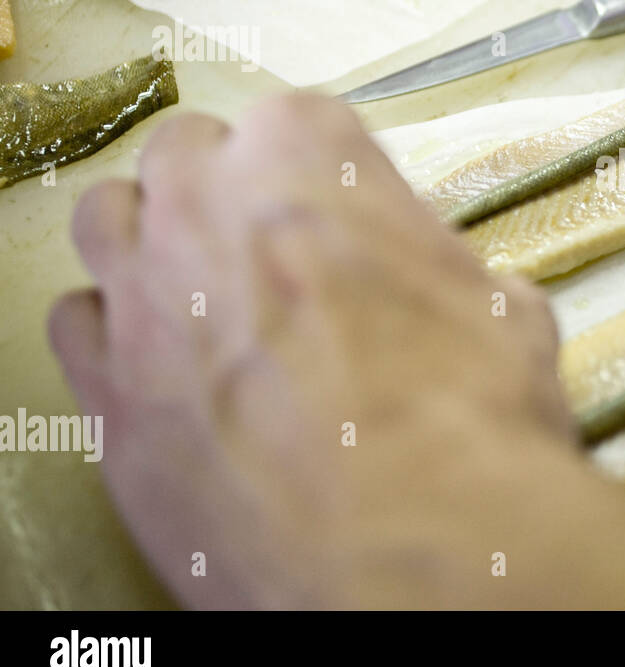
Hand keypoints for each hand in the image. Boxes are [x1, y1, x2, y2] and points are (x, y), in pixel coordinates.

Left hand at [49, 96, 624, 608]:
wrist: (410, 548)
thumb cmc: (465, 421)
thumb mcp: (505, 316)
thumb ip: (456, 280)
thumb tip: (472, 299)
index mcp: (307, 158)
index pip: (299, 118)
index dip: (331, 168)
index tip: (350, 206)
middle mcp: (204, 208)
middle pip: (184, 152)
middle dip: (225, 183)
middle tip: (272, 238)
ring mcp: (143, 300)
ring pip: (106, 220)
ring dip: (152, 238)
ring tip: (204, 286)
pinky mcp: (110, 399)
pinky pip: (78, 327)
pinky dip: (114, 331)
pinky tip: (164, 361)